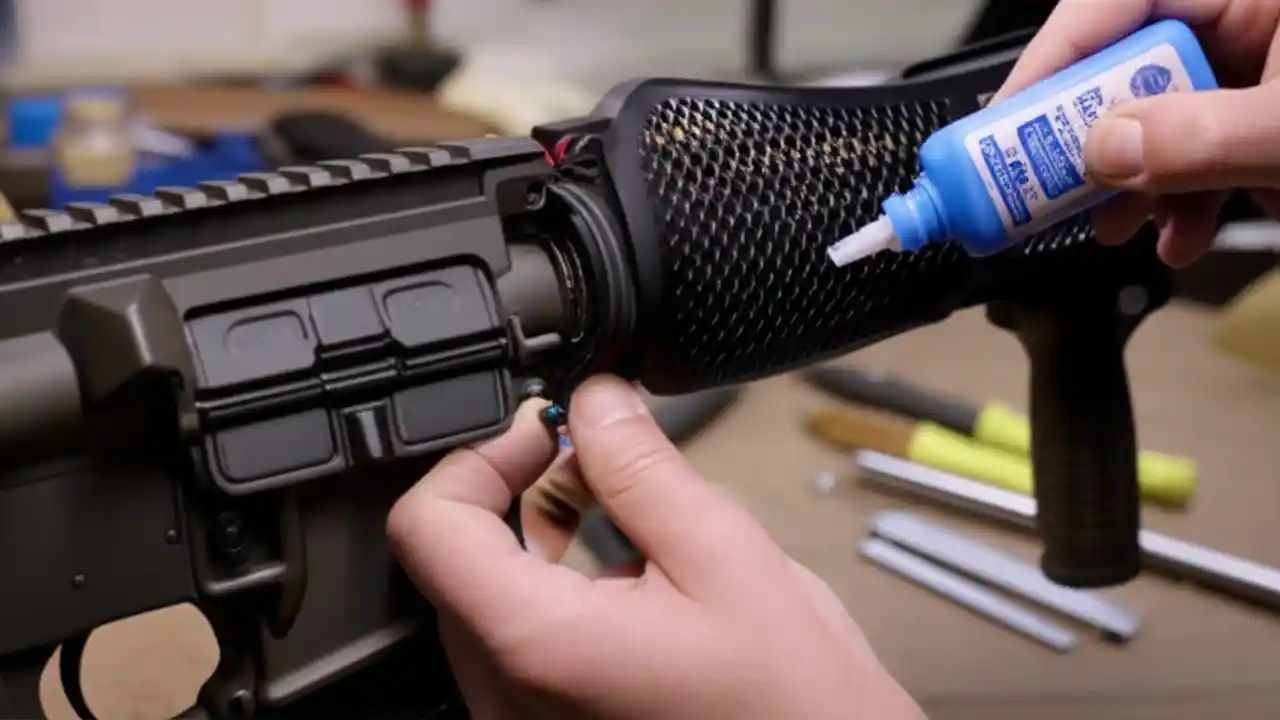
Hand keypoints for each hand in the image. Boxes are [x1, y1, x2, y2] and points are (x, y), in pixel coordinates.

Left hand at [387, 375, 921, 719]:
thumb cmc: (791, 701)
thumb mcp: (723, 554)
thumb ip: (642, 468)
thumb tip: (594, 403)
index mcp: (538, 645)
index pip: (429, 527)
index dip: (478, 456)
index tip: (538, 430)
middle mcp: (508, 694)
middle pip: (453, 558)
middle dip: (514, 486)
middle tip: (588, 451)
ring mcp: (521, 719)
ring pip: (482, 597)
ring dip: (534, 531)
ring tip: (614, 498)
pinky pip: (515, 641)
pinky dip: (550, 584)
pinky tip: (619, 560)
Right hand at [994, 0, 1279, 266]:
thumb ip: (1203, 136)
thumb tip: (1105, 151)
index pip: (1118, 4)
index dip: (1055, 56)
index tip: (1006, 120)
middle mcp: (1244, 30)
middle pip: (1126, 69)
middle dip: (1091, 137)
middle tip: (1049, 183)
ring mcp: (1252, 82)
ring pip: (1154, 124)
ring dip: (1125, 187)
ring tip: (1114, 228)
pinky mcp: (1260, 134)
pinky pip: (1197, 162)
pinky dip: (1177, 208)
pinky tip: (1180, 240)